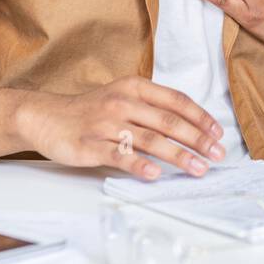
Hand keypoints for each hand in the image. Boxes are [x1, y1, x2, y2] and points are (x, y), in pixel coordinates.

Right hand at [16, 75, 224, 179]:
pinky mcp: (89, 145)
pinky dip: (139, 166)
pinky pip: (119, 156)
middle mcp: (122, 103)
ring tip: (198, 168)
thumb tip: (190, 127)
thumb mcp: (123, 96)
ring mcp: (106, 124)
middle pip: (169, 122)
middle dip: (198, 140)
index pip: (176, 100)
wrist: (45, 116)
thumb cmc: (91, 110)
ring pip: (150, 141)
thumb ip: (152, 107)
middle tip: (217, 155)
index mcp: (134, 87)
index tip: (218, 133)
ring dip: (179, 156)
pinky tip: (156, 175)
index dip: (200, 117)